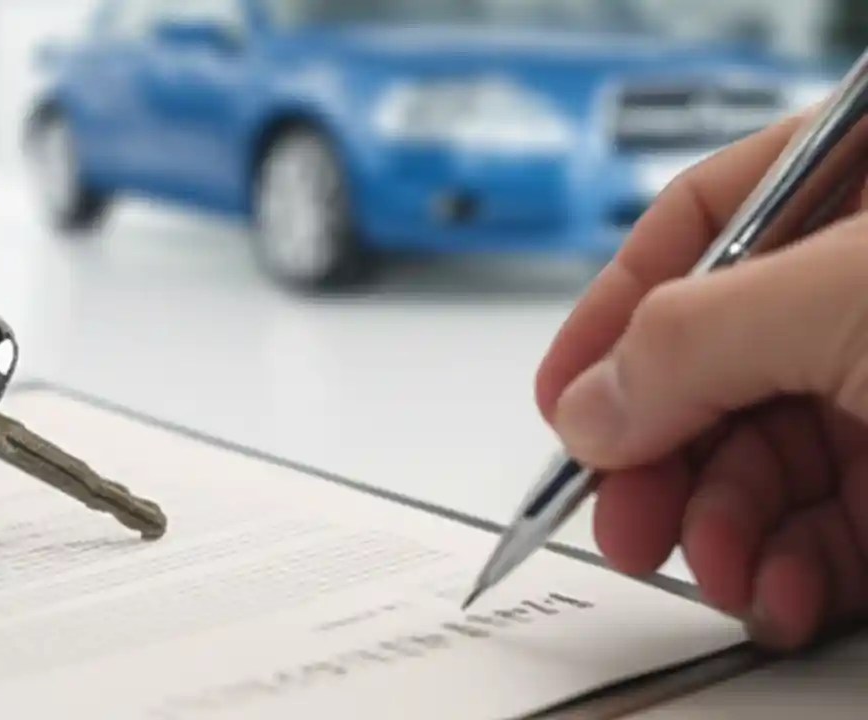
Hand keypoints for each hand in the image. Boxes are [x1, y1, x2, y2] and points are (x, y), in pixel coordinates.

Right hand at [536, 107, 867, 650]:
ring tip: (712, 570)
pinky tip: (779, 594)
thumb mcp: (843, 296)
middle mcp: (864, 284)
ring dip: (721, 529)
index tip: (559, 401)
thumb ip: (690, 341)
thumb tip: (587, 407)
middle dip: (660, 456)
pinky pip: (833, 523)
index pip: (697, 228)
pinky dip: (793, 570)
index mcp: (855, 186)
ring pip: (763, 456)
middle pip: (714, 363)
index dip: (611, 313)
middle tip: (621, 516)